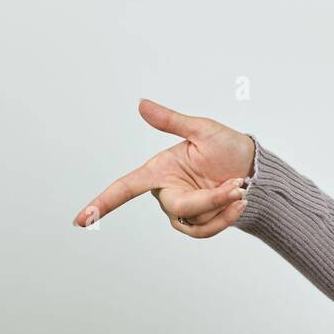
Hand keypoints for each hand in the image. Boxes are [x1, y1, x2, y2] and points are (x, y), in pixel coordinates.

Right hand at [72, 98, 256, 237]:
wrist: (253, 168)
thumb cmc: (227, 146)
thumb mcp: (202, 129)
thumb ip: (171, 121)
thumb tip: (142, 104)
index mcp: (159, 170)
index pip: (125, 187)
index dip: (102, 203)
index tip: (80, 220)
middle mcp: (167, 191)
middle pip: (178, 207)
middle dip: (209, 199)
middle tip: (236, 186)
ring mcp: (182, 209)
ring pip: (194, 220)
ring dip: (222, 206)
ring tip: (239, 189)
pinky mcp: (198, 222)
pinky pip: (205, 229)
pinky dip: (226, 217)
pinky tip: (239, 202)